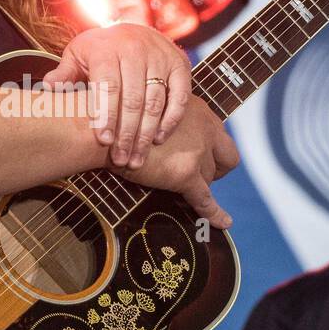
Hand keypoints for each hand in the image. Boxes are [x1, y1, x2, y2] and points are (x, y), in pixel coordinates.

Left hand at [42, 24, 189, 168]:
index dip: (106, 115)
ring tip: (137, 158)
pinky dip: (171, 120)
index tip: (104, 141)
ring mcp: (161, 57)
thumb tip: (47, 86)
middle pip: (133, 99)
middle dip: (126, 133)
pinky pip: (179, 97)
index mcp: (108, 48)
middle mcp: (136, 51)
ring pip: (155, 102)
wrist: (133, 29)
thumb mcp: (77, 55)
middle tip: (120, 159)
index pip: (108, 86)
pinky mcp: (180, 65)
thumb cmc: (100, 49)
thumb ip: (64, 73)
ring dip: (146, 134)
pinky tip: (159, 140)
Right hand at [119, 96, 238, 227]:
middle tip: (196, 173)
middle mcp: (204, 126)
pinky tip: (223, 222)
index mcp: (198, 109)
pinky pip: (206, 199)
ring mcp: (197, 150)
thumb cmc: (120, 120)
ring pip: (209, 178)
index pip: (219, 134)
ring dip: (194, 183)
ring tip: (170, 182)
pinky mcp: (186, 173)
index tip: (196, 155)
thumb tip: (173, 133)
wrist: (102, 132)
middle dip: (216, 168)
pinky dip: (216, 213)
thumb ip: (171, 116)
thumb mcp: (154, 107)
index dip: (210, 149)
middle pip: (226, 156)